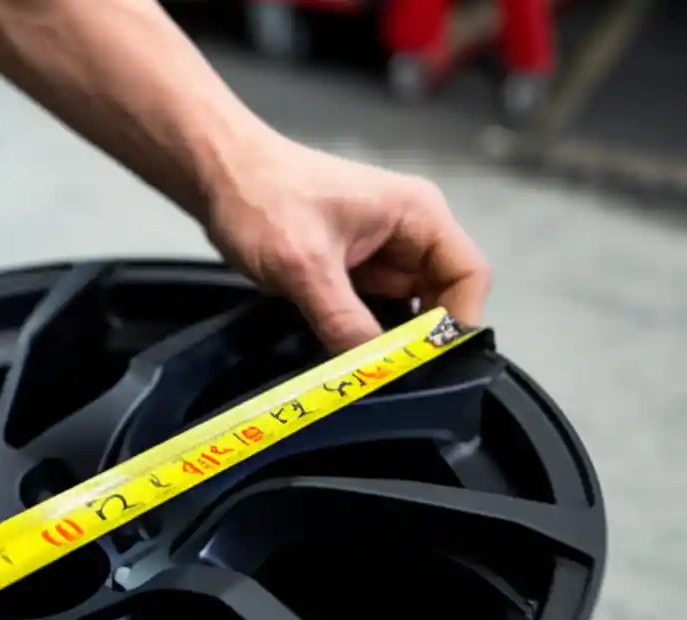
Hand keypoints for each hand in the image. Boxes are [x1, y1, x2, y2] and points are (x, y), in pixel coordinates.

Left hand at [203, 128, 491, 352]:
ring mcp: (379, 252)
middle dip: (418, 340)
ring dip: (386, 341)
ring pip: (404, 312)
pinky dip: (360, 335)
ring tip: (361, 370)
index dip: (458, 322)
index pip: (469, 275)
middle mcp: (407, 232)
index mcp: (417, 214)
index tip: (429, 362)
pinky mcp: (350, 269)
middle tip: (388, 376)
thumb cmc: (261, 196)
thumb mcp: (305, 266)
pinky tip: (341, 355)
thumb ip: (344, 320)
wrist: (217, 176)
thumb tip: (374, 369)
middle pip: (440, 299)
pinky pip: (371, 312)